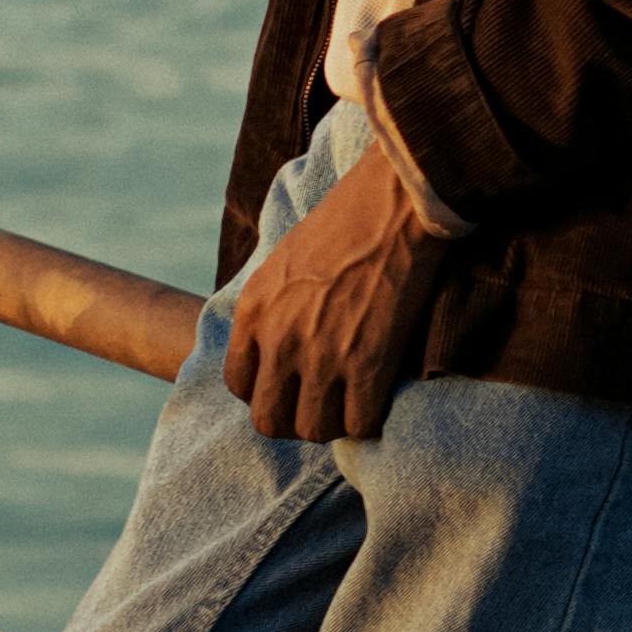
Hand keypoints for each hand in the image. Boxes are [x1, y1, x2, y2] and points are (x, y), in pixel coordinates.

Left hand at [220, 136, 439, 444]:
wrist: (394, 202)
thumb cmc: (346, 221)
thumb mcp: (282, 262)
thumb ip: (271, 309)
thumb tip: (277, 346)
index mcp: (253, 310)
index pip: (238, 384)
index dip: (265, 392)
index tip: (291, 385)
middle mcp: (279, 339)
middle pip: (269, 421)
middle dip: (294, 419)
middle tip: (321, 403)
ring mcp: (320, 356)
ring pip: (313, 429)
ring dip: (333, 423)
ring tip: (351, 402)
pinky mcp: (367, 365)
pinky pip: (358, 425)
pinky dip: (369, 420)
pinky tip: (379, 398)